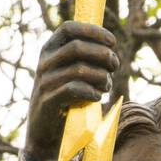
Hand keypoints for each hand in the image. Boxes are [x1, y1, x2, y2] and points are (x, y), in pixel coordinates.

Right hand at [25, 21, 119, 160]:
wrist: (45, 132)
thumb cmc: (65, 100)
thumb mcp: (70, 74)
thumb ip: (83, 59)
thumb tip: (110, 50)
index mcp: (49, 50)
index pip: (69, 28)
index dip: (93, 31)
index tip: (112, 42)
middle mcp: (44, 62)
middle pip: (78, 47)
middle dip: (103, 55)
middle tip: (115, 66)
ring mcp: (45, 81)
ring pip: (79, 69)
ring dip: (101, 77)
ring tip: (107, 86)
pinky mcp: (48, 101)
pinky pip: (74, 89)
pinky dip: (92, 92)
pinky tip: (97, 97)